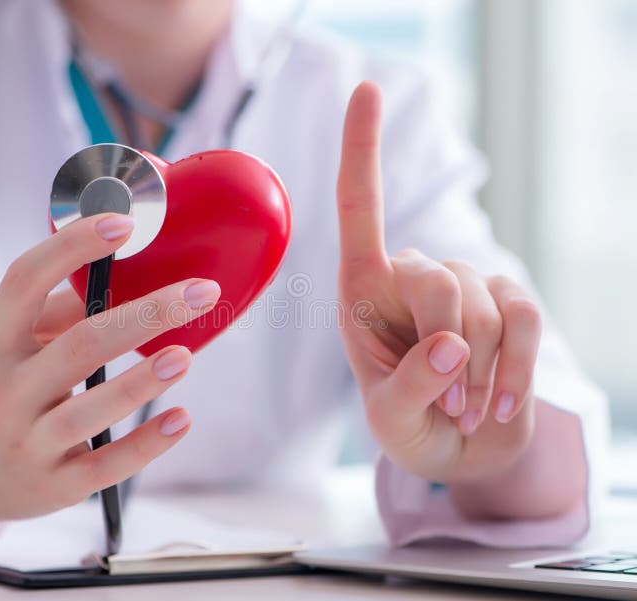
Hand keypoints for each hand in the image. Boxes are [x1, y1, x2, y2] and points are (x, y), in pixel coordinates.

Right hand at [0, 214, 220, 533]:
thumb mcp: (4, 346)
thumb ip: (56, 315)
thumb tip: (126, 277)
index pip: (24, 282)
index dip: (72, 248)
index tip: (125, 223)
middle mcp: (4, 392)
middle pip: (78, 346)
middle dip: (145, 315)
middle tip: (201, 291)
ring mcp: (26, 443)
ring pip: (89, 411)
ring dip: (142, 382)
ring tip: (186, 354)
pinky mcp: (52, 487)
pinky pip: (104, 466)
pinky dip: (147, 444)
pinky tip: (182, 420)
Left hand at [337, 82, 541, 483]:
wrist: (457, 450)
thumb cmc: (407, 426)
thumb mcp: (392, 418)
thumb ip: (412, 384)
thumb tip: (454, 346)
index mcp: (362, 289)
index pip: (359, 209)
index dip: (362, 149)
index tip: (366, 88)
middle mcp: (410, 275)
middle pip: (436, 281)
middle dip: (447, 349)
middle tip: (447, 404)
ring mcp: (464, 284)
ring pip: (485, 303)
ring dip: (482, 371)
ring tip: (466, 412)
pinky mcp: (509, 300)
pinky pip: (525, 317)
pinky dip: (518, 369)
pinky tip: (500, 405)